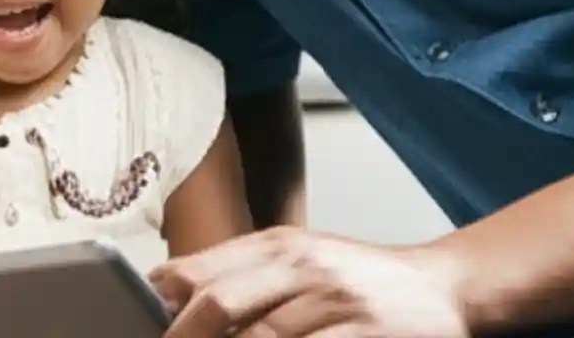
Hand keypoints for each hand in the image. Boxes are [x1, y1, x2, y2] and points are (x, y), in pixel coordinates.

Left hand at [150, 227, 469, 336]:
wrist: (445, 289)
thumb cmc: (363, 281)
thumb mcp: (301, 261)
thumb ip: (242, 274)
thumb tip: (169, 297)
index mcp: (279, 245)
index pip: (198, 270)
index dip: (157, 305)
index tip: (128, 325)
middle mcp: (303, 267)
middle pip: (219, 304)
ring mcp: (334, 303)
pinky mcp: (362, 337)